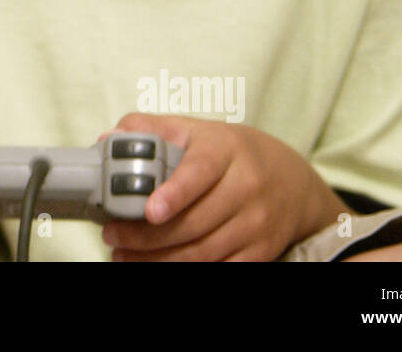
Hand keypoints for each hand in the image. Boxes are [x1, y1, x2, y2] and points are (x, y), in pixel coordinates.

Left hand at [100, 113, 344, 260]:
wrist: (292, 180)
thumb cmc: (230, 153)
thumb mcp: (196, 130)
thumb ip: (151, 129)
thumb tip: (110, 138)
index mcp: (225, 151)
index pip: (201, 171)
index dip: (176, 193)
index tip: (150, 210)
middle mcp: (246, 187)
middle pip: (195, 222)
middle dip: (148, 236)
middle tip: (113, 236)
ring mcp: (256, 223)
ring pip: (203, 252)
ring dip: (158, 260)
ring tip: (123, 255)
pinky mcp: (261, 252)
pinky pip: (220, 270)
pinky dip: (184, 272)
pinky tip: (155, 266)